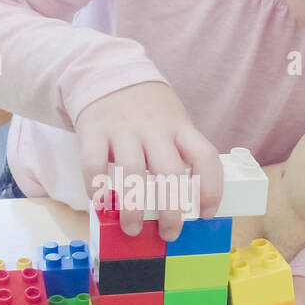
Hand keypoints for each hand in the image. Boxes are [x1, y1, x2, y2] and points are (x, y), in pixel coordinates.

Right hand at [75, 82, 222, 241]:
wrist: (107, 71)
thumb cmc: (147, 109)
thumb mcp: (172, 122)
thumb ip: (180, 152)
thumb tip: (186, 203)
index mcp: (180, 128)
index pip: (205, 156)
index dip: (211, 188)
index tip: (207, 213)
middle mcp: (154, 129)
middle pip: (169, 172)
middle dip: (171, 210)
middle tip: (169, 233)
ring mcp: (123, 129)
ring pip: (132, 172)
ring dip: (133, 208)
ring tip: (132, 229)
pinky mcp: (94, 130)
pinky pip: (94, 163)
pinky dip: (97, 187)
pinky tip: (100, 201)